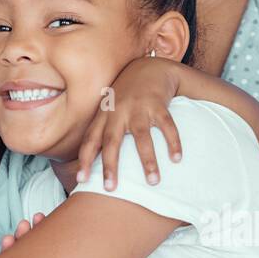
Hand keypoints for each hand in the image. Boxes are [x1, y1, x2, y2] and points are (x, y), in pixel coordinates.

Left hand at [77, 55, 183, 190]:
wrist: (149, 68)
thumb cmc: (125, 97)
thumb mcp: (108, 110)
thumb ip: (100, 132)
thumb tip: (92, 164)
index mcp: (104, 115)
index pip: (90, 139)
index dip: (85, 159)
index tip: (82, 180)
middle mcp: (118, 111)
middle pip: (112, 141)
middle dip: (110, 165)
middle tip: (111, 188)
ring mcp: (138, 107)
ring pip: (142, 137)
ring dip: (148, 160)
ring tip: (153, 182)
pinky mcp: (158, 104)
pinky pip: (167, 126)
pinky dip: (173, 142)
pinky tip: (176, 159)